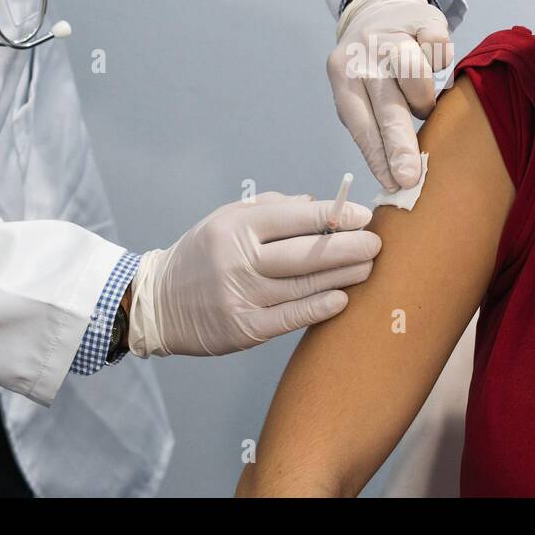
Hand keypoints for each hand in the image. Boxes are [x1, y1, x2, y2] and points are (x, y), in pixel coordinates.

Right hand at [127, 192, 378, 356]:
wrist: (158, 303)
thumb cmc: (202, 255)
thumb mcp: (226, 219)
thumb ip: (271, 209)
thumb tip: (316, 206)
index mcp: (236, 228)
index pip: (295, 218)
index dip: (334, 216)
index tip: (363, 215)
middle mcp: (238, 261)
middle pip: (305, 253)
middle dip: (348, 247)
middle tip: (377, 243)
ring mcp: (241, 297)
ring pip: (304, 286)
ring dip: (342, 276)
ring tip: (369, 267)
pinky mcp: (244, 329)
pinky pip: (291, 317)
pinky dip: (319, 308)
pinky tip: (343, 299)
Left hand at [328, 0, 451, 191]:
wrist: (380, 8)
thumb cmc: (372, 65)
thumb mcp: (359, 90)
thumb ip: (374, 124)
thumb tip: (397, 176)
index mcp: (342, 77)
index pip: (360, 124)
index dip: (377, 156)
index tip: (393, 183)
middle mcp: (363, 55)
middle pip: (387, 107)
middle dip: (400, 145)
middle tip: (411, 176)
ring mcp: (392, 34)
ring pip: (417, 77)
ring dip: (424, 99)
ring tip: (421, 102)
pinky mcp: (422, 18)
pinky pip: (440, 52)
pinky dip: (440, 63)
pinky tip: (430, 63)